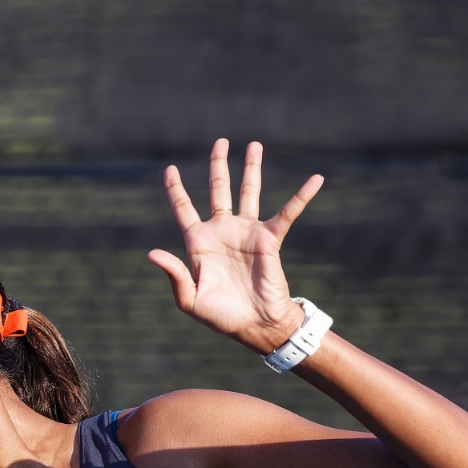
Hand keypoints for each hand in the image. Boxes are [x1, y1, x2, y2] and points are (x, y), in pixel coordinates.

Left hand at [148, 139, 321, 354]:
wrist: (254, 325)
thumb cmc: (220, 315)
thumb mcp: (189, 298)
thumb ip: (173, 274)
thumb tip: (152, 252)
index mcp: (199, 244)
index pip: (184, 209)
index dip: (175, 189)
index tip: (169, 168)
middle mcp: (222, 232)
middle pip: (217, 190)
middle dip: (218, 166)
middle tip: (220, 142)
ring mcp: (246, 232)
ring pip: (248, 192)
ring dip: (251, 169)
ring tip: (253, 145)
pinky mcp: (269, 239)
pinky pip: (287, 212)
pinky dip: (301, 196)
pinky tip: (315, 179)